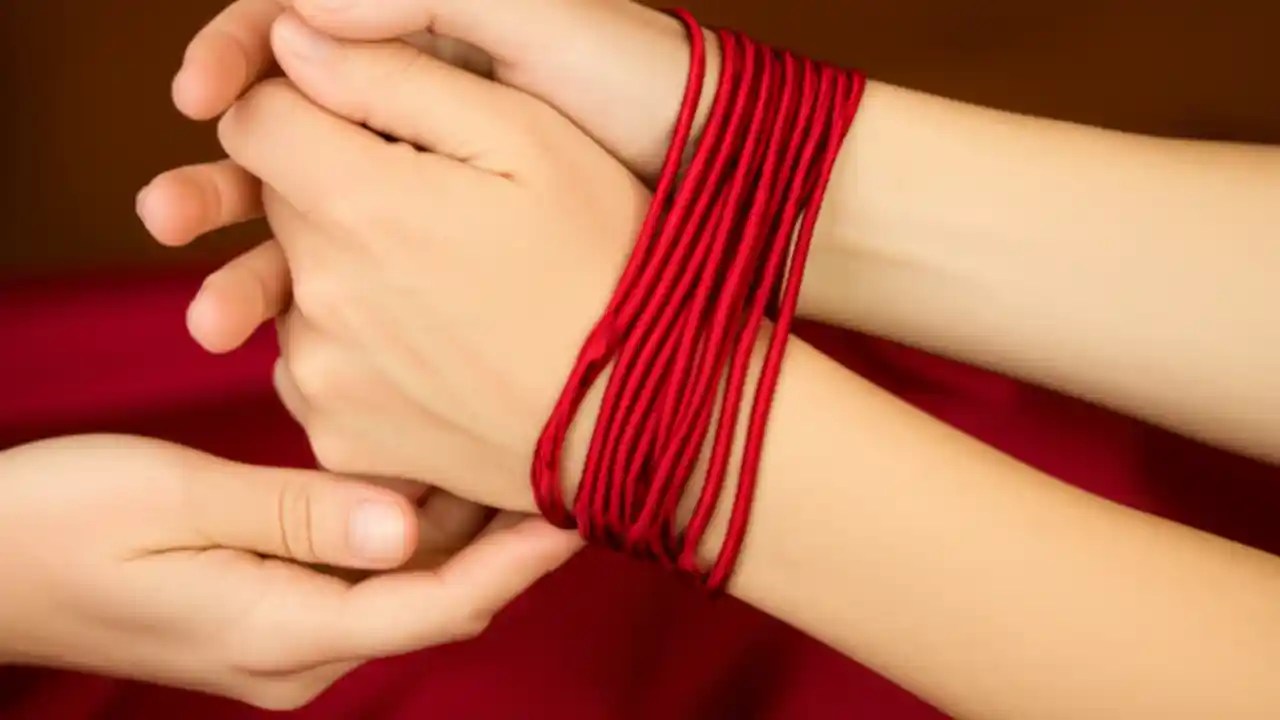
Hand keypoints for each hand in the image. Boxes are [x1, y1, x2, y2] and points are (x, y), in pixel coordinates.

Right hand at [0, 435, 578, 708]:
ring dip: (463, 524)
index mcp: (283, 632)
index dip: (520, 560)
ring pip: (407, 582)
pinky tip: (433, 460)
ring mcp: (286, 639)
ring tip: (520, 444)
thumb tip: (410, 527)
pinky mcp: (271, 611)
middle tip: (569, 455)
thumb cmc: (58, 521)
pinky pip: (365, 573)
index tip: (581, 505)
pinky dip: (408, 524)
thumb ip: (300, 516)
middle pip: (438, 598)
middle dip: (508, 539)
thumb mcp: (177, 501)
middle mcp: (299, 653)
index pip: (439, 604)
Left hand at [146, 16, 647, 511]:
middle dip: (336, 192)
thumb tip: (292, 39)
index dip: (307, 106)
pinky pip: (315, 372)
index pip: (253, 118)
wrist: (648, 415)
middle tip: (437, 215)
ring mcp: (324, 379)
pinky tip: (437, 356)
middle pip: (278, 205)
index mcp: (357, 203)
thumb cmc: (606, 266)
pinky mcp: (339, 441)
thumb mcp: (530, 137)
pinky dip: (357, 357)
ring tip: (448, 294)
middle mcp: (318, 295)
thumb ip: (397, 76)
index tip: (370, 127)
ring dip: (348, 277)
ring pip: (295, 290)